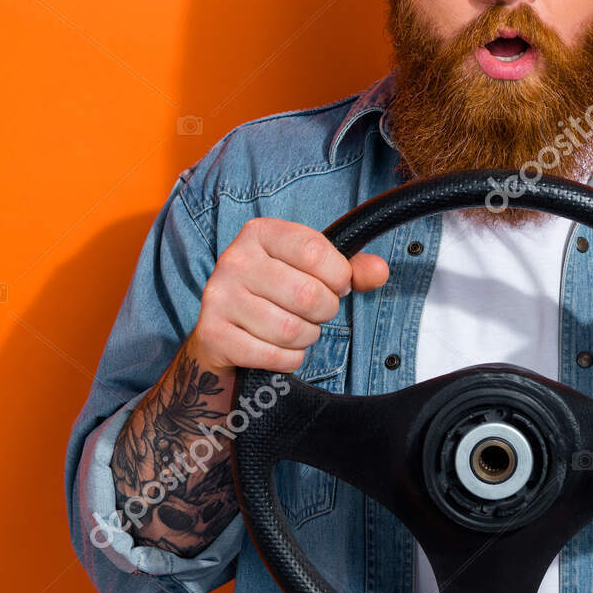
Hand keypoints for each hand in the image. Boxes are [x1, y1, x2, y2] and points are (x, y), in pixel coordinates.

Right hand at [188, 218, 387, 374]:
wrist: (223, 331)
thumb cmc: (275, 293)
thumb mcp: (311, 270)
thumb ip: (351, 268)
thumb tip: (379, 271)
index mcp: (260, 233)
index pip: (314, 251)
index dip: (338, 275)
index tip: (336, 285)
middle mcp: (234, 260)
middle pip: (307, 294)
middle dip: (324, 311)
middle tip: (315, 313)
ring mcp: (219, 297)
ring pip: (291, 330)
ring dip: (306, 338)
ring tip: (298, 330)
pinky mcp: (213, 334)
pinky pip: (273, 356)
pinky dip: (288, 359)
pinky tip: (280, 349)